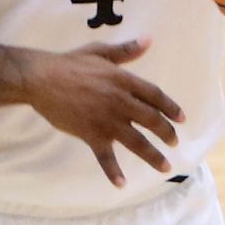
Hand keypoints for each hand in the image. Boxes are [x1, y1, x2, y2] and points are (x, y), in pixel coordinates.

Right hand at [21, 37, 184, 188]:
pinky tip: (121, 184)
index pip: (155, 96)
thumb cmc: (69, 64)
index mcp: (124, 81)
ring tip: (164, 167)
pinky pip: (105, 158)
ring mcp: (107, 120)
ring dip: (153, 156)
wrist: (42, 79)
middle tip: (173, 142)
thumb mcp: (100, 52)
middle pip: (152, 120)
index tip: (182, 119)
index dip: (171, 108)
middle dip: (166, 133)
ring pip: (137, 142)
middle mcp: (120, 102)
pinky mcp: (91, 135)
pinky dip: (113, 171)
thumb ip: (126, 51)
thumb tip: (148, 40)